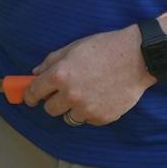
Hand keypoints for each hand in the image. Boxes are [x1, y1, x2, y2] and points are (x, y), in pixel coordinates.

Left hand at [22, 25, 155, 126]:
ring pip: (69, 117)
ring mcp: (87, 109)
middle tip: (63, 92)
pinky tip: (100, 96)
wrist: (137, 58)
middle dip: (53, 101)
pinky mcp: (102, 118)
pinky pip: (88, 120)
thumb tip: (36, 73)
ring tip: (86, 92)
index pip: (34, 92)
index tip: (30, 98)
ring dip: (72, 108)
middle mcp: (71, 95)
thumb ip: (51, 61)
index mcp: (60, 75)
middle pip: (50, 109)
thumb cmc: (105, 48)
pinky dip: (90, 112)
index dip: (29, 95)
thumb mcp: (73, 47)